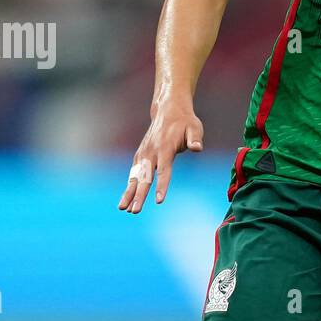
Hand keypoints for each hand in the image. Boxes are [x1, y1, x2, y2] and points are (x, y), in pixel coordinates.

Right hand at [118, 98, 203, 213]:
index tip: (158, 200)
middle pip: (145, 177)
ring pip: (135, 176)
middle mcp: (151, 152)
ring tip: (123, 208)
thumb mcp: (194, 127)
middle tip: (135, 211)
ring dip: (129, 193)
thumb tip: (197, 148)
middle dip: (140, 195)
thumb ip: (195, 138)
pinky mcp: (140, 155)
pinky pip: (134, 173)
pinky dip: (129, 185)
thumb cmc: (185, 122)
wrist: (168, 110)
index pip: (163, 170)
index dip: (161, 186)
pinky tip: (126, 199)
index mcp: (165, 147)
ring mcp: (143, 153)